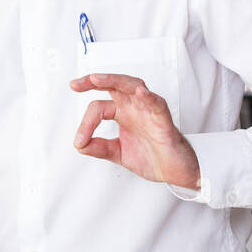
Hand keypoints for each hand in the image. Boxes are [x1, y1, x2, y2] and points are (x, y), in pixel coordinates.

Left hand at [70, 73, 200, 189]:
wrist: (175, 171)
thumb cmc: (152, 157)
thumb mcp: (117, 152)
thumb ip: (98, 147)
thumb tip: (79, 144)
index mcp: (122, 113)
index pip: (99, 107)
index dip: (85, 123)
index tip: (79, 141)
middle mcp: (134, 108)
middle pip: (114, 85)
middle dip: (94, 81)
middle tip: (76, 84)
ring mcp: (149, 111)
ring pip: (133, 87)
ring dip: (114, 80)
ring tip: (96, 79)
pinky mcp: (163, 120)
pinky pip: (157, 104)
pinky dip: (148, 97)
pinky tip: (139, 92)